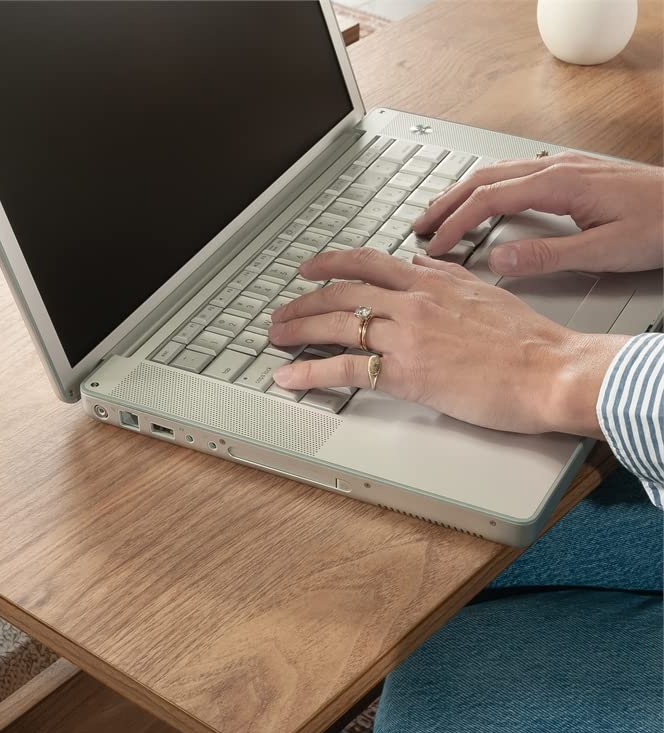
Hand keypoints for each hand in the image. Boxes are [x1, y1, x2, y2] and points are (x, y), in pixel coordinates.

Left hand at [269, 249, 628, 436]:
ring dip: (298, 329)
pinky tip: (289, 377)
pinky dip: (310, 373)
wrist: (550, 369)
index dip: (331, 262)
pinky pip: (345, 369)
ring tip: (275, 336)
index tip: (310, 268)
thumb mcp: (485, 292)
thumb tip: (421, 263)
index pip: (368, 262)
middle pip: (341, 292)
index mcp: (432, 280)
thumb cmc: (528, 340)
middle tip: (282, 311)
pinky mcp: (406, 372)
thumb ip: (447, 276)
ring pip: (336, 325)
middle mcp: (413, 301)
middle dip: (303, 301)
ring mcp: (406, 335)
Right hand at [414, 152, 663, 275]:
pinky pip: (513, 175)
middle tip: (419, 225)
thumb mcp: (604, 251)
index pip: (489, 200)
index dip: (455, 223)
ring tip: (438, 213)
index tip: (435, 246)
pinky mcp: (570, 174)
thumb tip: (497, 259)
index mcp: (558, 184)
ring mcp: (562, 167)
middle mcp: (555, 169)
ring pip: (496, 172)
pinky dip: (484, 189)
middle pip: (483, 178)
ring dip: (462, 193)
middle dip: (446, 202)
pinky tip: (481, 201)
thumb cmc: (661, 225)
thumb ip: (547, 255)